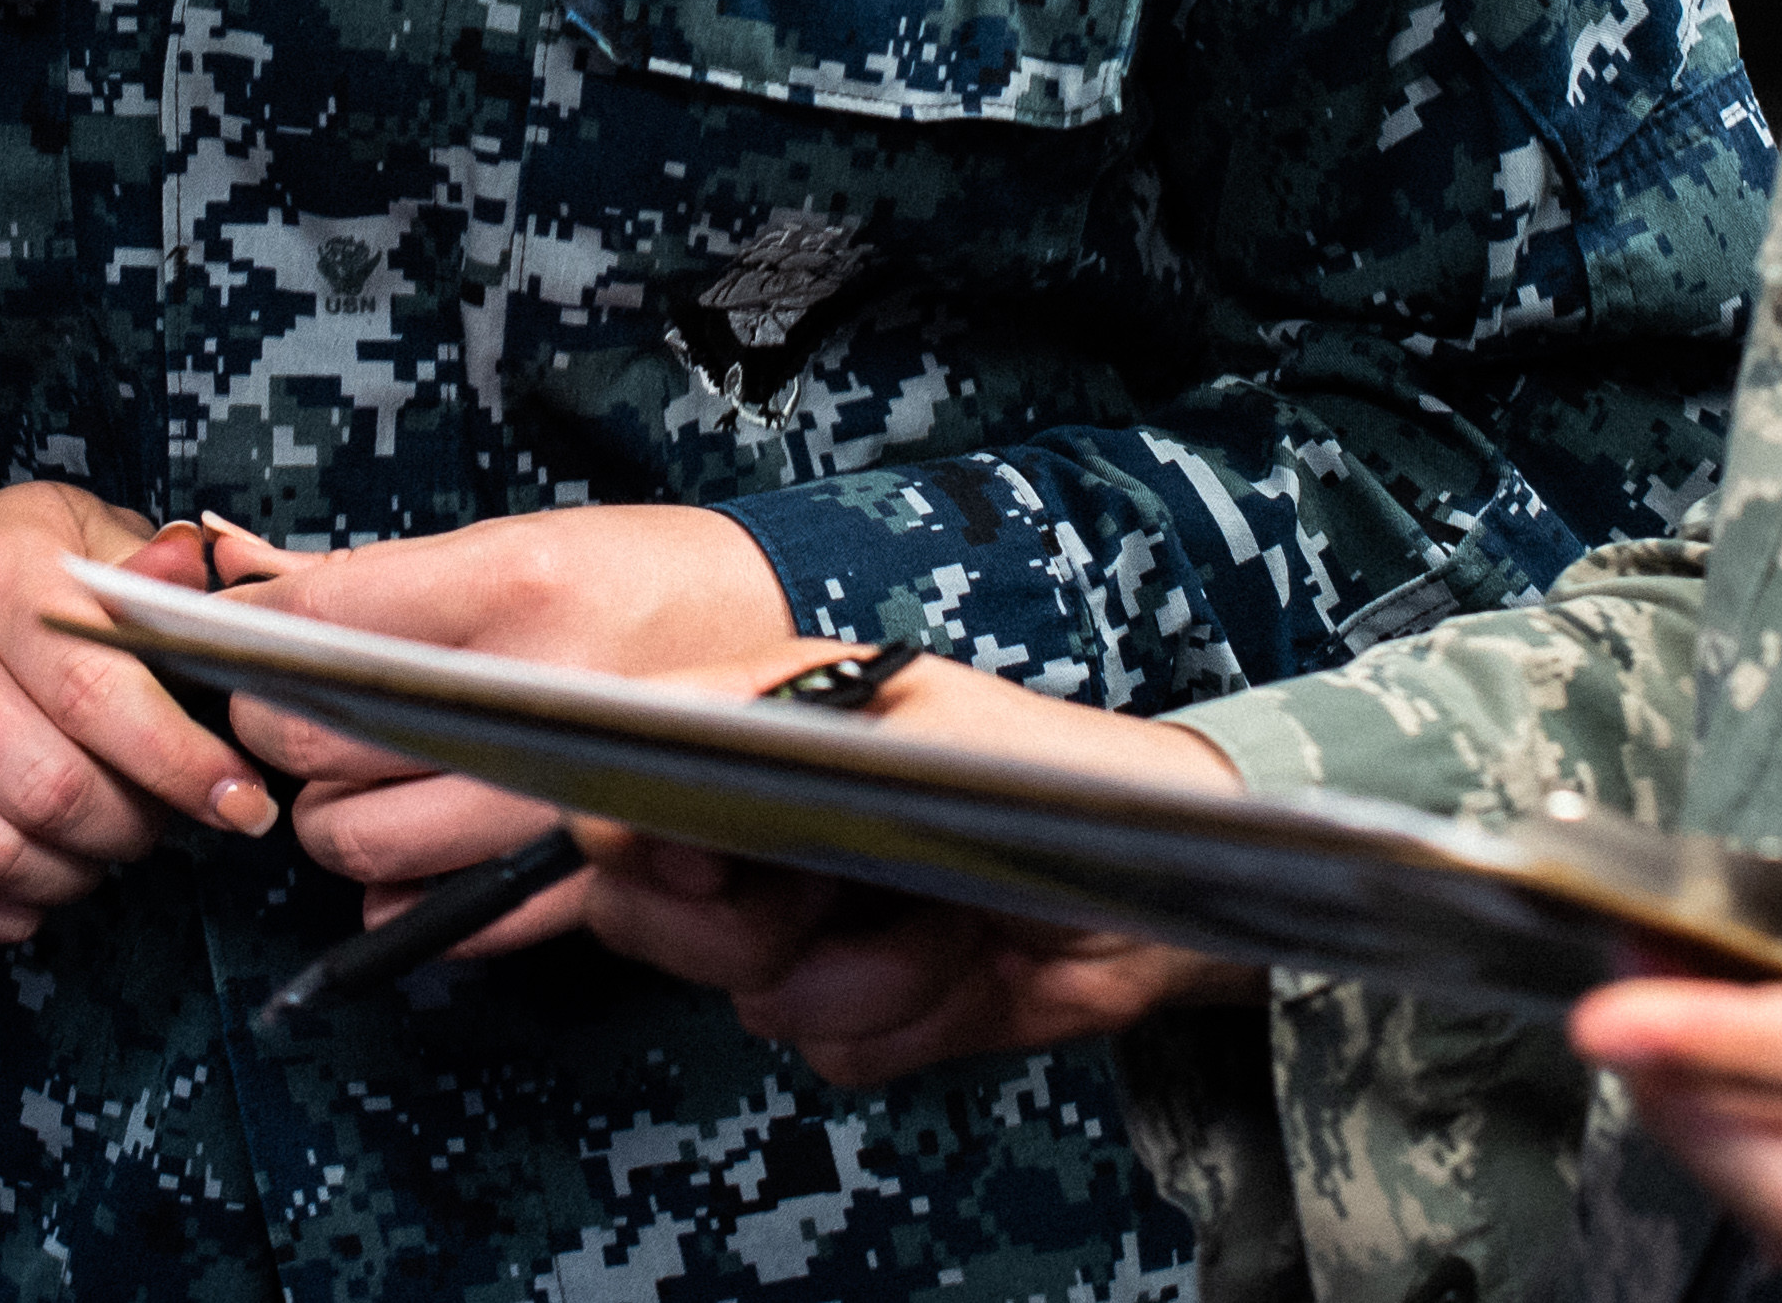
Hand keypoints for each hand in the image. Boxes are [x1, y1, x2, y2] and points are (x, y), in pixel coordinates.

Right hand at [0, 485, 285, 943]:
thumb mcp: (75, 532)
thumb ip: (151, 574)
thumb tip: (218, 604)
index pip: (97, 693)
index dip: (182, 765)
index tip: (241, 802)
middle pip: (51, 789)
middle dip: (134, 827)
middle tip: (163, 817)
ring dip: (73, 875)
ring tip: (101, 845)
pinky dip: (0, 907)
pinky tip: (38, 881)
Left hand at [209, 507, 789, 954]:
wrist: (771, 630)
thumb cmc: (636, 576)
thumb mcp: (511, 541)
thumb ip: (371, 582)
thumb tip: (238, 589)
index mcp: (515, 586)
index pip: (320, 631)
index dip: (259, 643)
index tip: (252, 646)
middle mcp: (535, 692)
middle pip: (317, 745)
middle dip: (284, 733)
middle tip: (308, 715)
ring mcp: (561, 794)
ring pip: (361, 843)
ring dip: (334, 820)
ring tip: (366, 781)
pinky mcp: (583, 875)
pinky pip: (442, 918)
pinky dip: (405, 898)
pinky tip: (422, 845)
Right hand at [576, 645, 1262, 1074]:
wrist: (1159, 895)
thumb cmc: (1055, 778)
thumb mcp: (919, 732)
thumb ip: (780, 746)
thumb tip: (652, 767)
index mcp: (765, 733)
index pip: (622, 789)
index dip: (640, 841)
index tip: (709, 867)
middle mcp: (764, 830)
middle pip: (648, 914)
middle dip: (756, 927)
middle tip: (837, 895)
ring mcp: (805, 928)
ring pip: (750, 995)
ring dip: (866, 972)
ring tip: (946, 919)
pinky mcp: (855, 1009)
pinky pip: (827, 1049)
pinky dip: (903, 1021)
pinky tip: (964, 971)